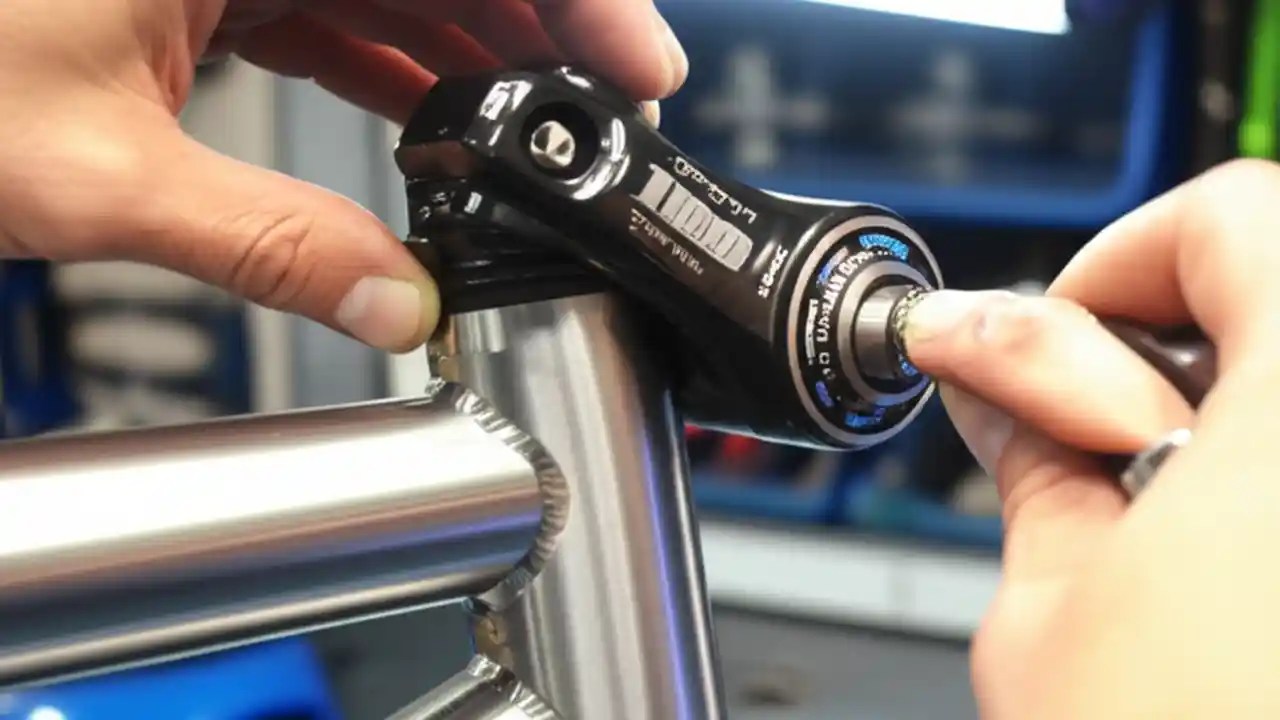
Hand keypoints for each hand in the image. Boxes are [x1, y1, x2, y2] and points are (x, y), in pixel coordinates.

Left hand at [0, 0, 685, 351]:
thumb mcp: (96, 175)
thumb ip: (270, 245)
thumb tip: (393, 304)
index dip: (565, 0)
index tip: (638, 65)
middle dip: (538, 34)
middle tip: (608, 115)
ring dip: (474, 55)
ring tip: (535, 136)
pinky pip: (338, 9)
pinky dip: (394, 66)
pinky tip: (434, 122)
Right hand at [904, 159, 1279, 718]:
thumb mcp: (1054, 610)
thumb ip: (1028, 457)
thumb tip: (989, 374)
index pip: (1233, 215)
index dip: (1116, 263)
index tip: (1054, 346)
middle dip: (1169, 349)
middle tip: (1090, 443)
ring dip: (1226, 430)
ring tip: (1165, 534)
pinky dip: (1262, 497)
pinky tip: (1228, 579)